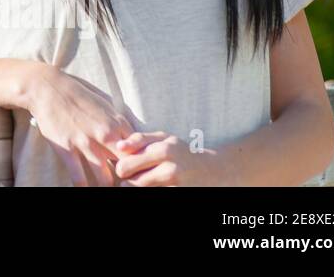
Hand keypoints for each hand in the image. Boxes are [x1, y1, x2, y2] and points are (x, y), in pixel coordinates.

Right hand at [24, 65, 136, 186]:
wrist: (49, 89)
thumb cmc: (79, 97)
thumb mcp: (107, 107)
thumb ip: (122, 126)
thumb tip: (136, 143)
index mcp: (117, 125)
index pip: (139, 153)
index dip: (142, 166)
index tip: (139, 174)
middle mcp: (104, 135)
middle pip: (126, 167)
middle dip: (128, 179)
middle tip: (126, 185)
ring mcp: (85, 143)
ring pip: (105, 178)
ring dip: (107, 186)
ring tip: (106, 188)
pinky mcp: (67, 149)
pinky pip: (79, 177)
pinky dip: (83, 186)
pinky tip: (85, 188)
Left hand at [112, 131, 234, 185]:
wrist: (214, 169)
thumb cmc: (182, 151)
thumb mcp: (163, 138)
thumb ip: (138, 139)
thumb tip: (119, 148)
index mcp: (162, 150)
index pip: (125, 166)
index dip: (121, 169)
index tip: (126, 169)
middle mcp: (170, 170)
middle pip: (133, 183)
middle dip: (128, 182)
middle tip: (132, 179)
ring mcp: (177, 186)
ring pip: (144, 191)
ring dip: (140, 188)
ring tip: (147, 182)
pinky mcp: (181, 195)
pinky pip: (157, 196)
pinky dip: (153, 191)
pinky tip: (157, 186)